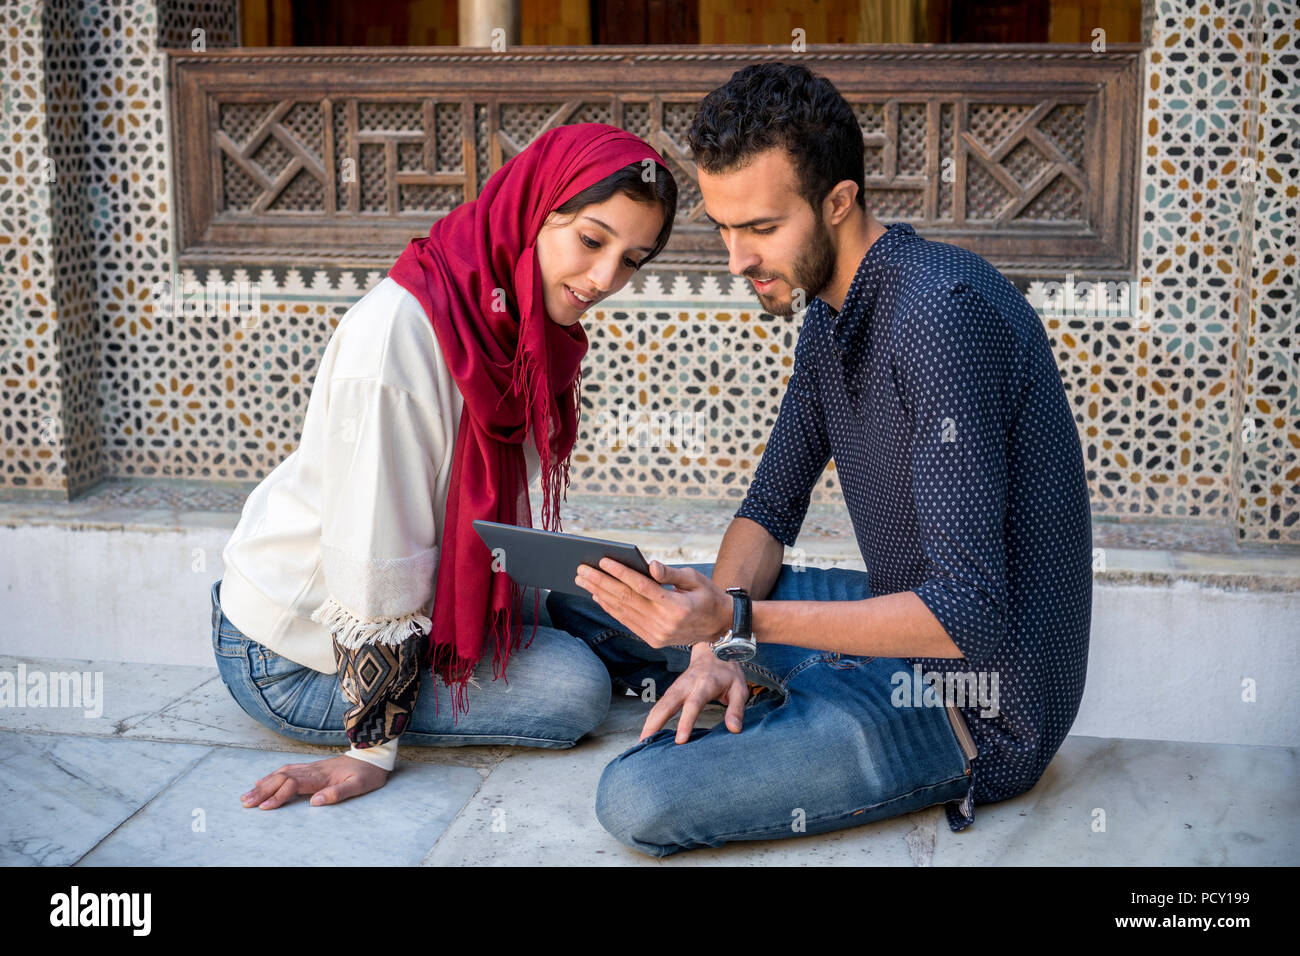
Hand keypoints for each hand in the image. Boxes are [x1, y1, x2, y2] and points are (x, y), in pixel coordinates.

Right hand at [240, 754, 388, 809]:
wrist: (374, 756)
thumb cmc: (368, 773)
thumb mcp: (359, 785)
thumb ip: (338, 793)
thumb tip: (315, 802)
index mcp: (321, 776)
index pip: (293, 785)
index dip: (277, 796)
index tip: (264, 808)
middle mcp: (312, 769)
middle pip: (281, 778)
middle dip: (262, 791)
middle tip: (244, 802)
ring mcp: (311, 767)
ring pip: (281, 774)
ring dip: (263, 784)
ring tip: (247, 794)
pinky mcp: (312, 767)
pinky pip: (287, 770)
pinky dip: (272, 775)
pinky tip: (262, 780)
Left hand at [574, 559, 730, 649]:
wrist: (720, 626)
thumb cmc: (707, 596)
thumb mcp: (695, 579)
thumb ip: (671, 573)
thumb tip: (650, 566)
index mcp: (676, 607)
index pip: (641, 587)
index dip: (620, 573)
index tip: (602, 560)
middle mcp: (664, 624)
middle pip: (626, 600)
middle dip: (601, 583)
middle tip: (582, 570)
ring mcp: (657, 635)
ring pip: (622, 612)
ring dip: (600, 595)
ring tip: (583, 581)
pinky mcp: (653, 640)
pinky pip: (627, 622)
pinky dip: (610, 608)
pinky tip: (598, 596)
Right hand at [642, 643, 749, 743]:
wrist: (715, 651)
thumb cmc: (728, 673)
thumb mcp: (739, 689)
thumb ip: (736, 709)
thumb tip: (734, 729)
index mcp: (705, 684)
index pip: (693, 704)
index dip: (686, 722)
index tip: (680, 740)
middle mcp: (687, 684)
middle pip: (668, 703)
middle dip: (656, 722)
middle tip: (647, 740)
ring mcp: (677, 686)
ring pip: (660, 703)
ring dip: (650, 721)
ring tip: (643, 740)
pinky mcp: (673, 690)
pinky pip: (660, 704)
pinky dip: (652, 717)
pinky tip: (648, 731)